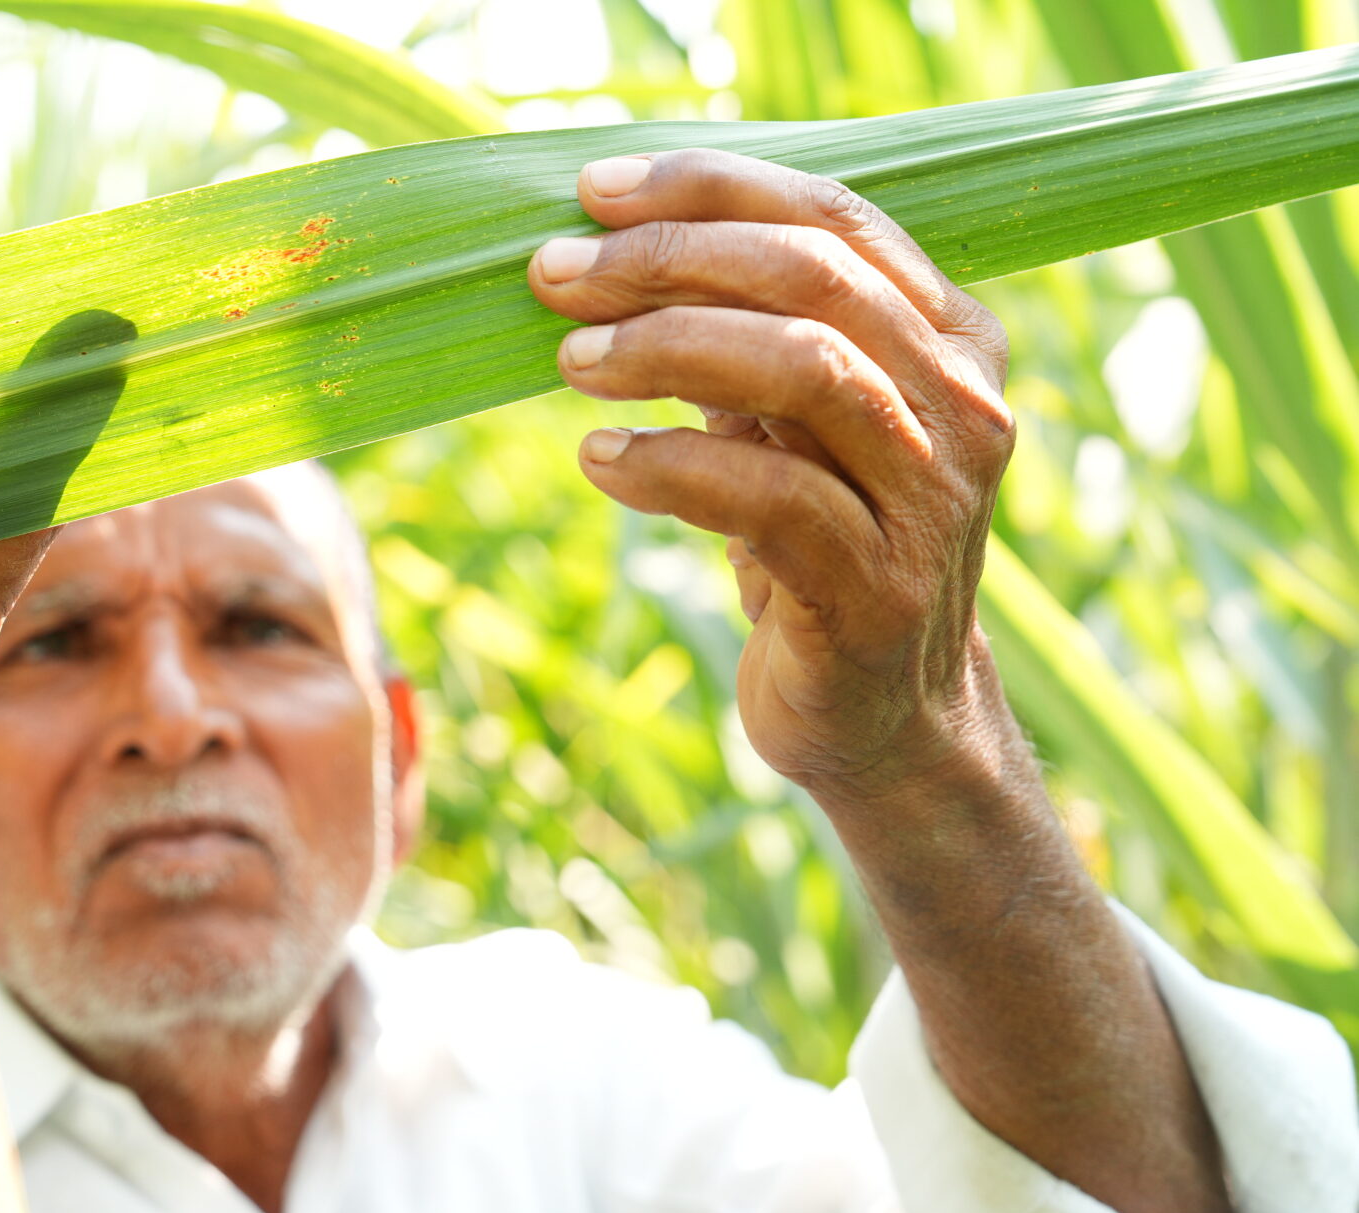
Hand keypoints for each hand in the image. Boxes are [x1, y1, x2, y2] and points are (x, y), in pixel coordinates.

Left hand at [527, 149, 1015, 803]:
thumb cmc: (821, 549)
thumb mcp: (793, 427)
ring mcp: (930, 502)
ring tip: (572, 361)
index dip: (712, 188)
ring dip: (667, 348)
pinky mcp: (877, 591)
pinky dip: (669, 466)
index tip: (596, 192)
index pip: (834, 219)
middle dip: (670, 259)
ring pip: (804, 372)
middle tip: (556, 274)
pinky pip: (768, 500)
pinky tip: (601, 457)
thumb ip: (744, 339)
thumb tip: (610, 253)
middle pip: (814, 280)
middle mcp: (960, 407)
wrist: (885, 719)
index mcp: (951, 339)